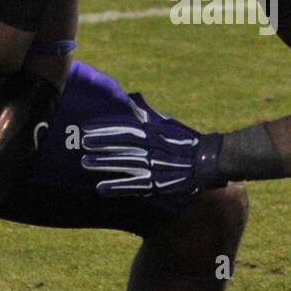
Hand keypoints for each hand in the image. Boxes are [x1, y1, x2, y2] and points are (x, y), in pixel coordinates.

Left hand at [79, 94, 225, 196]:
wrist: (208, 160)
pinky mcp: (159, 184)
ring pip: (125, 164)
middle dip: (101, 144)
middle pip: (122, 145)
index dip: (105, 128)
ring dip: (104, 164)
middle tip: (82, 143)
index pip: (125, 127)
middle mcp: (154, 147)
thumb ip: (148, 114)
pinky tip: (101, 188)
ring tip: (85, 163)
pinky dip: (118, 187)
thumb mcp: (168, 123)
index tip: (87, 128)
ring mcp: (156, 166)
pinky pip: (135, 186)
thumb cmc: (186, 139)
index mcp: (155, 131)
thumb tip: (132, 102)